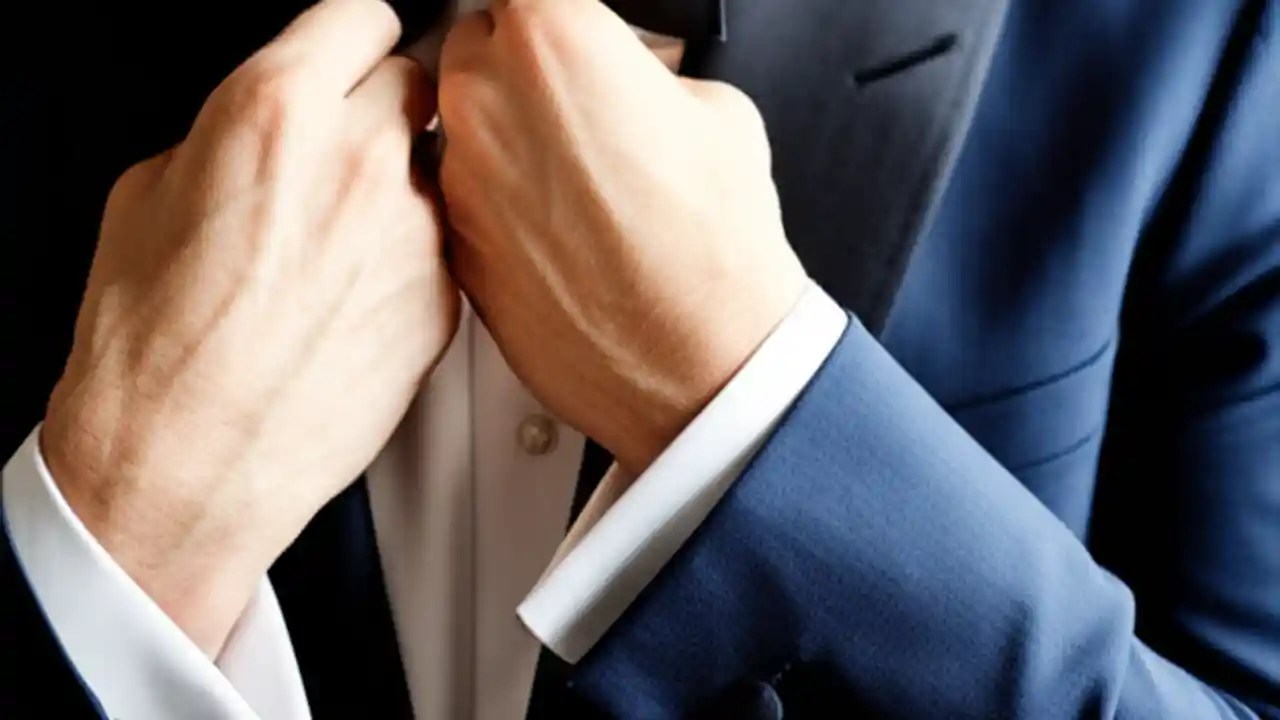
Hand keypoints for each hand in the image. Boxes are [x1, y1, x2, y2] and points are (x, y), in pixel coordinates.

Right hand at [41, 0, 455, 654]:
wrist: (190, 462)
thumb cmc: (155, 345)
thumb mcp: (148, 195)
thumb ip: (227, 134)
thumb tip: (262, 126)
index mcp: (276, 112)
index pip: (358, 15)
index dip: (350, 38)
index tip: (350, 53)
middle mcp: (361, 160)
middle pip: (413, 80)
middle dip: (383, 104)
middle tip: (347, 147)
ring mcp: (415, 233)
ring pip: (433, 168)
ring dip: (402, 184)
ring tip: (343, 240)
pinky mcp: (444, 300)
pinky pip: (444, 245)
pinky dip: (415, 254)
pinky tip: (361, 294)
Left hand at [438, 0, 806, 473]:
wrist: (699, 365)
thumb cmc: (715, 249)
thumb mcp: (718, 110)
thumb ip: (650, 71)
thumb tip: (632, 72)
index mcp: (556, 38)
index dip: (554, 13)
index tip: (565, 25)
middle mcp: (490, 100)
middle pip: (478, 40)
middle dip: (523, 62)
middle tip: (579, 101)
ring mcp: (463, 178)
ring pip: (463, 122)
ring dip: (505, 133)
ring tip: (574, 177)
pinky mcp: (456, 247)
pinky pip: (463, 195)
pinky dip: (496, 200)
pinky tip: (556, 228)